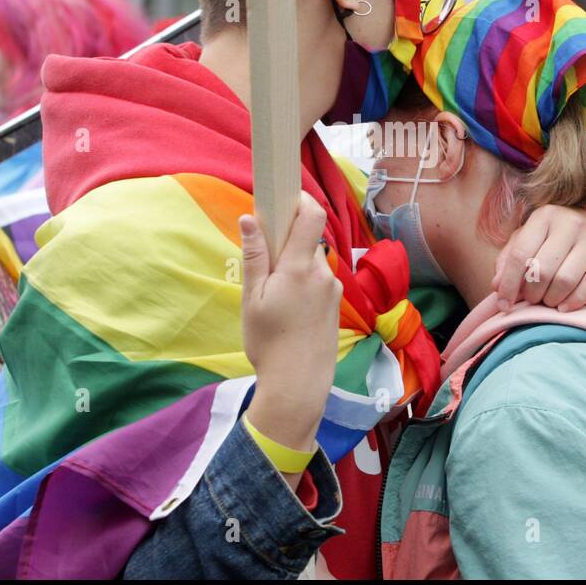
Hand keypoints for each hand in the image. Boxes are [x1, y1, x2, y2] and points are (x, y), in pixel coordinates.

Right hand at [241, 192, 342, 455]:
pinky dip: (303, 284)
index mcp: (301, 267)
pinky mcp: (336, 304)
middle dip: (286, 244)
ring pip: (311, 262)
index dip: (299, 200)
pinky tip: (288, 311)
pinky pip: (318, 280)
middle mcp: (323, 273)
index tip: (282, 199)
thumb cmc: (269, 343)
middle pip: (307, 240)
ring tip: (273, 298)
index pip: (311, 215)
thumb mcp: (252, 299)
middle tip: (263, 268)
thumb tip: (249, 218)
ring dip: (293, 267)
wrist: (298, 385)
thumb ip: (255, 256)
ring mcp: (333, 289)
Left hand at [491, 206, 585, 312]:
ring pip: (566, 280)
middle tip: (532, 300)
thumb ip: (509, 257)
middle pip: (542, 270)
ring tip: (548, 301)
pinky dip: (575, 301)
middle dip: (532, 293)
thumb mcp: (530, 236)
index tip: (504, 304)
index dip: (509, 284)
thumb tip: (497, 285)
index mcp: (544, 216)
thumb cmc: (558, 233)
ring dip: (552, 299)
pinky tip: (565, 308)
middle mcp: (569, 223)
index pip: (519, 254)